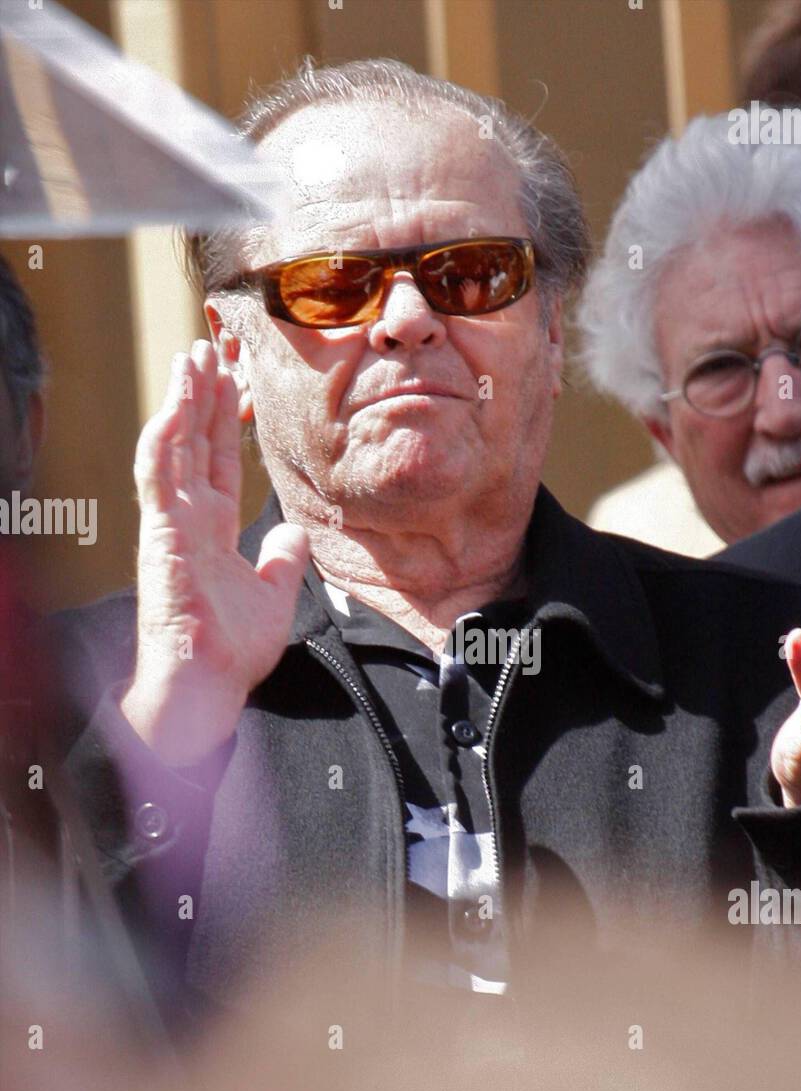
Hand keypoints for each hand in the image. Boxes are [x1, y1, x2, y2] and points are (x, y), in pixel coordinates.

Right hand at [121, 340, 307, 764]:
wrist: (209, 684)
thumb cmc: (232, 649)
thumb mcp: (275, 594)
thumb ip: (284, 559)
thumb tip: (296, 532)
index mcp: (213, 530)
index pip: (216, 461)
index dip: (221, 421)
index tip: (229, 381)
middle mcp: (188, 520)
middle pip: (194, 443)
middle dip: (201, 396)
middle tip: (207, 348)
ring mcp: (171, 524)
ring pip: (172, 446)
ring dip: (180, 401)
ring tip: (190, 358)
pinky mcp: (161, 534)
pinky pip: (157, 475)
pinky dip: (163, 436)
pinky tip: (174, 403)